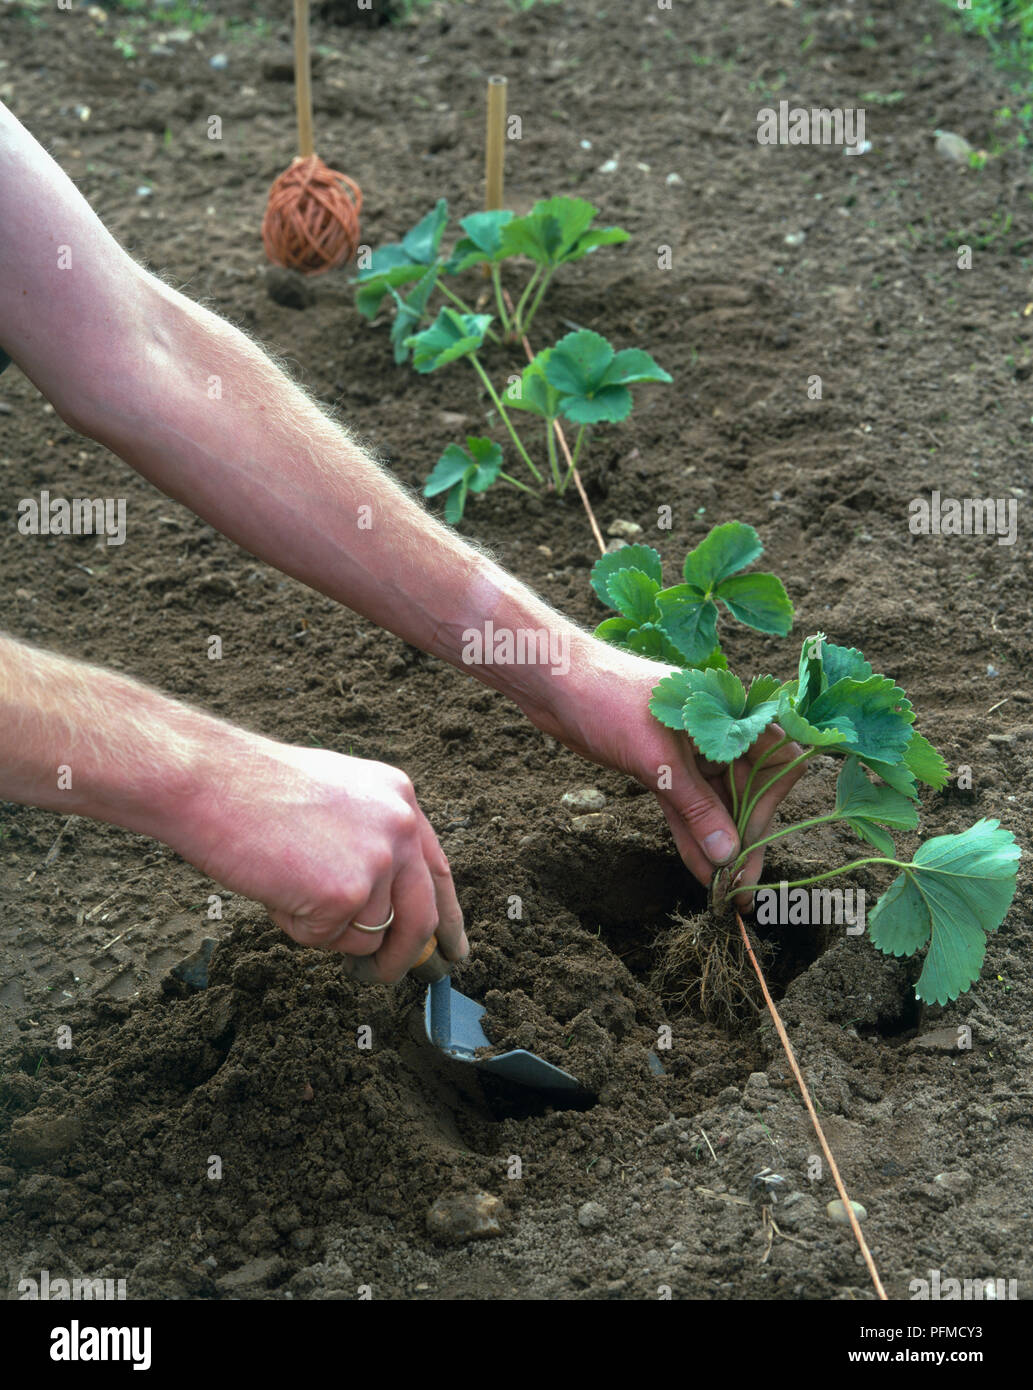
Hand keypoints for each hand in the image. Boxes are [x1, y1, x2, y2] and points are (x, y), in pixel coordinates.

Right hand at [176, 738, 467, 981]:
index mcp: (399, 797)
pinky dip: (296, 927)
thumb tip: (382, 908)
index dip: (447, 916)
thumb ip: (368, 839)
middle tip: (381, 978)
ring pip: (365, 936)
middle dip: (402, 957)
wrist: (209, 781)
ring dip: (324, 928)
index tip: (453, 950)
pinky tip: (275, 887)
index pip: (436, 870)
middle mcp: (400, 826)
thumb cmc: (251, 788)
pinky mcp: (345, 893)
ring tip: (285, 883)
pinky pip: (326, 940)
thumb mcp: (334, 797)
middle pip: (420, 918)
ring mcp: (377, 860)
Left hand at [527, 639, 804, 900]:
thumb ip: (696, 807)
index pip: (776, 759)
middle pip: (748, 789)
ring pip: (715, 803)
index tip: (750, 840)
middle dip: (745, 836)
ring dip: (718, 844)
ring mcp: (689, 751)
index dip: (770, 801)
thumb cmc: (610, 702)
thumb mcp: (657, 760)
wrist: (555, 683)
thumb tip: (729, 854)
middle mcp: (716, 731)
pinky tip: (702, 871)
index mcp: (728, 712)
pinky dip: (693, 835)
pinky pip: (687, 807)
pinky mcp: (662, 767)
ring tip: (725, 891)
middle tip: (740, 886)